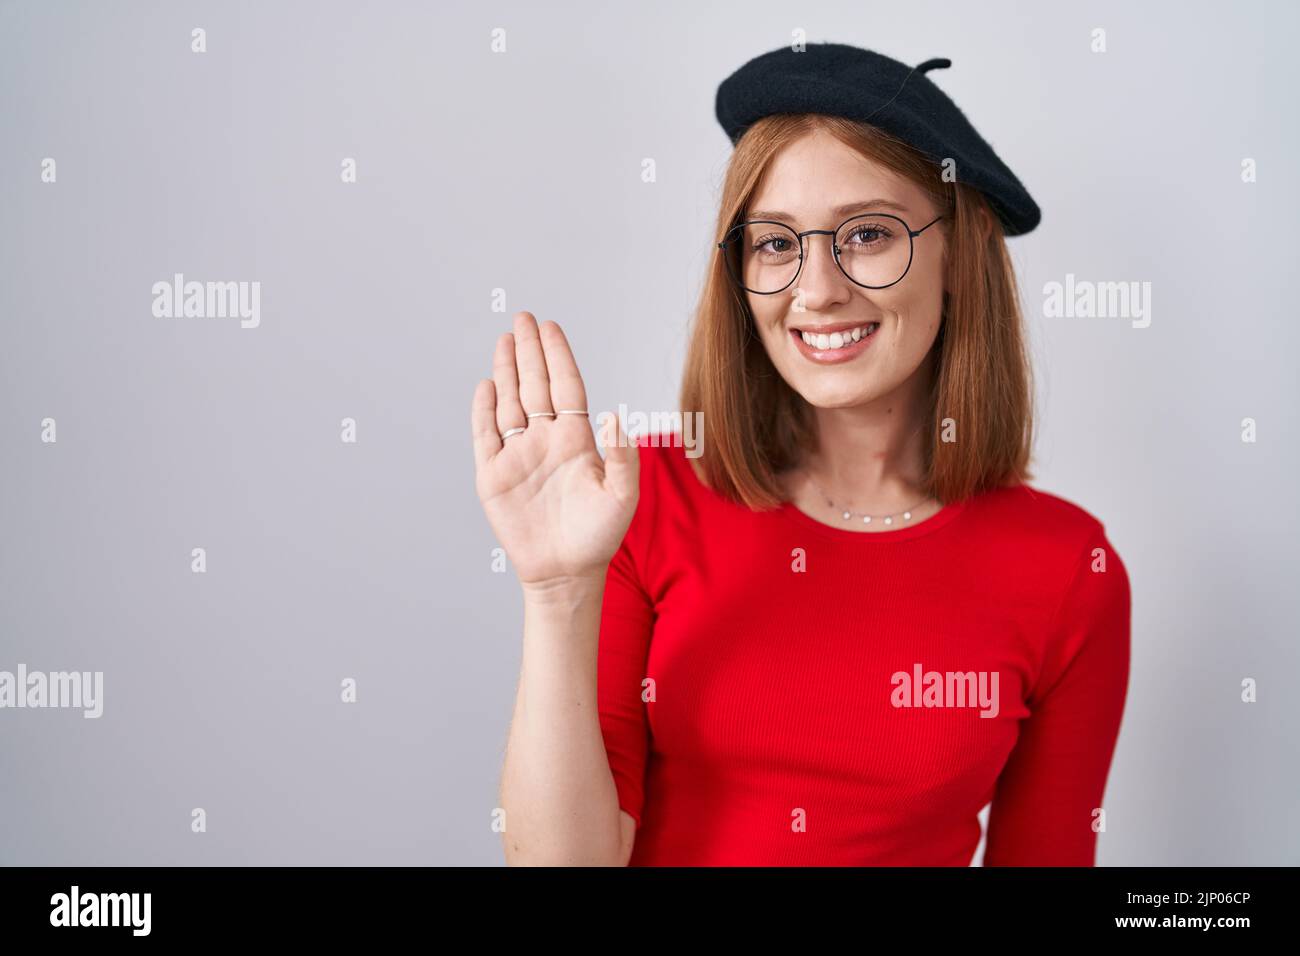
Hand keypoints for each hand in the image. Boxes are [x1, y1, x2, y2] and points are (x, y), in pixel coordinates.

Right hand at [471, 312, 638, 588]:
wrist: (565, 572)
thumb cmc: (599, 536)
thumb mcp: (622, 496)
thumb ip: (623, 457)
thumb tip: (617, 418)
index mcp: (577, 439)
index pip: (566, 386)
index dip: (557, 356)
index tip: (550, 327)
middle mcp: (546, 440)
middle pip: (535, 384)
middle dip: (529, 350)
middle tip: (522, 317)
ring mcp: (518, 454)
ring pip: (510, 402)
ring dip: (507, 370)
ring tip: (505, 339)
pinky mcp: (494, 475)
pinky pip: (486, 434)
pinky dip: (484, 409)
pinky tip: (487, 386)